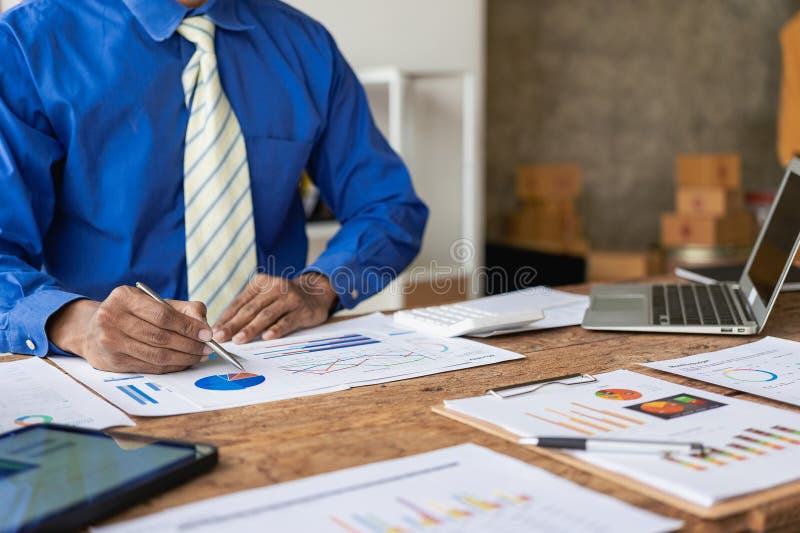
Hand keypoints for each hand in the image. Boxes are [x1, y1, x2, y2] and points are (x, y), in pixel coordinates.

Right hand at [46, 286, 213, 373]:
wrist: (93, 329)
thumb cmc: (131, 313)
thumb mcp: (153, 302)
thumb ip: (183, 308)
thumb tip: (204, 325)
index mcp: (124, 297)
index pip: (163, 315)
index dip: (188, 326)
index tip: (207, 334)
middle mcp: (112, 318)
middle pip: (160, 337)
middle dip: (189, 345)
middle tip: (207, 348)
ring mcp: (110, 341)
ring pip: (156, 355)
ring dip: (183, 358)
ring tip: (199, 356)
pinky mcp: (113, 361)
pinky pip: (150, 366)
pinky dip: (172, 366)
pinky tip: (184, 362)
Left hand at [213, 273, 337, 343]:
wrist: (316, 294)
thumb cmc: (283, 299)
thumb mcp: (265, 296)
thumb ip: (248, 308)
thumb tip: (224, 327)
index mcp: (261, 283)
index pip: (239, 302)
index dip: (226, 317)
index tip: (214, 331)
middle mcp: (275, 287)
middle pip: (250, 309)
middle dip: (233, 324)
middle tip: (220, 337)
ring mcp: (290, 298)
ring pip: (266, 315)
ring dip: (251, 329)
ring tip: (239, 340)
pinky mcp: (302, 310)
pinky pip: (287, 321)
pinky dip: (276, 329)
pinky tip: (267, 337)